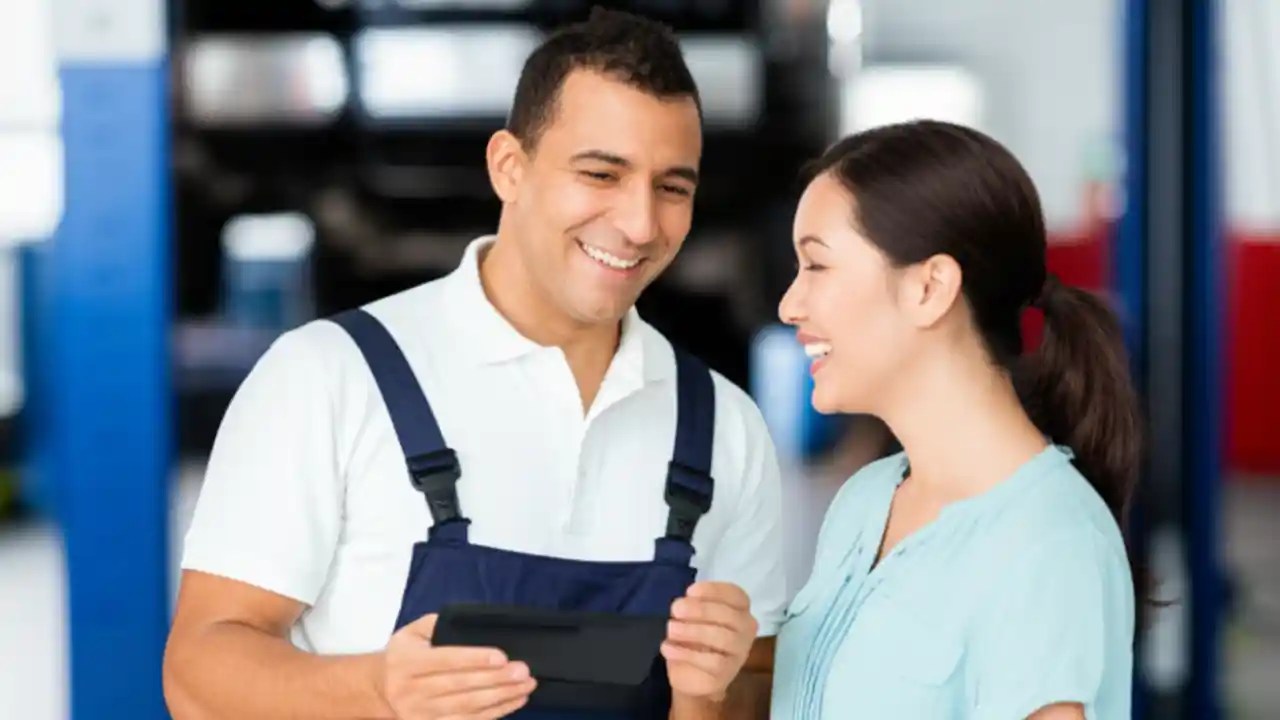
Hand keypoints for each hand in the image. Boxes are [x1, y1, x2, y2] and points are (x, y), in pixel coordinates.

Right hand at [382, 613, 536, 718]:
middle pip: (461, 686)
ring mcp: (422, 714)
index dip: (475, 659)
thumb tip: (465, 624)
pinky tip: (514, 701)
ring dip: (501, 697)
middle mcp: (413, 691)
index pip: (446, 661)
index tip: (502, 657)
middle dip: (496, 679)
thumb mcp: (411, 633)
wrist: (380, 691)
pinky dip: (494, 713)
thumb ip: (436, 624)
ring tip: (526, 686)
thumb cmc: (403, 656)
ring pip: (468, 707)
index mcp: (408, 663)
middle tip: (523, 671)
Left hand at [661, 582, 757, 702]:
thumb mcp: (690, 616)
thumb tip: (683, 605)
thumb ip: (691, 607)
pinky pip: (713, 662)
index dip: (713, 591)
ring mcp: (740, 652)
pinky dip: (687, 654)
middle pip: (729, 616)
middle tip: (675, 610)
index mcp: (740, 608)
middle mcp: (746, 628)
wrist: (691, 675)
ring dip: (693, 631)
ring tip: (671, 629)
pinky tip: (668, 648)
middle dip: (700, 611)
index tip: (689, 592)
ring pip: (723, 638)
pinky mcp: (727, 672)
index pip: (736, 594)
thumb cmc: (693, 637)